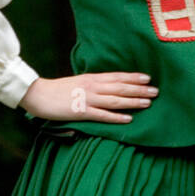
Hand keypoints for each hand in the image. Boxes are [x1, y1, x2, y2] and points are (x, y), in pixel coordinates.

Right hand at [21, 72, 156, 123]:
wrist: (38, 94)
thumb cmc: (58, 89)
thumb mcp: (78, 82)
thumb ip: (93, 83)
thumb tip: (109, 86)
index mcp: (92, 78)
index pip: (117, 76)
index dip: (133, 77)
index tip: (148, 78)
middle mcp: (93, 86)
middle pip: (120, 87)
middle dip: (139, 89)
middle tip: (156, 91)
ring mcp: (88, 99)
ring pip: (115, 100)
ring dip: (133, 102)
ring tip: (148, 103)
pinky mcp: (81, 112)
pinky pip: (102, 115)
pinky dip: (116, 117)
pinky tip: (128, 119)